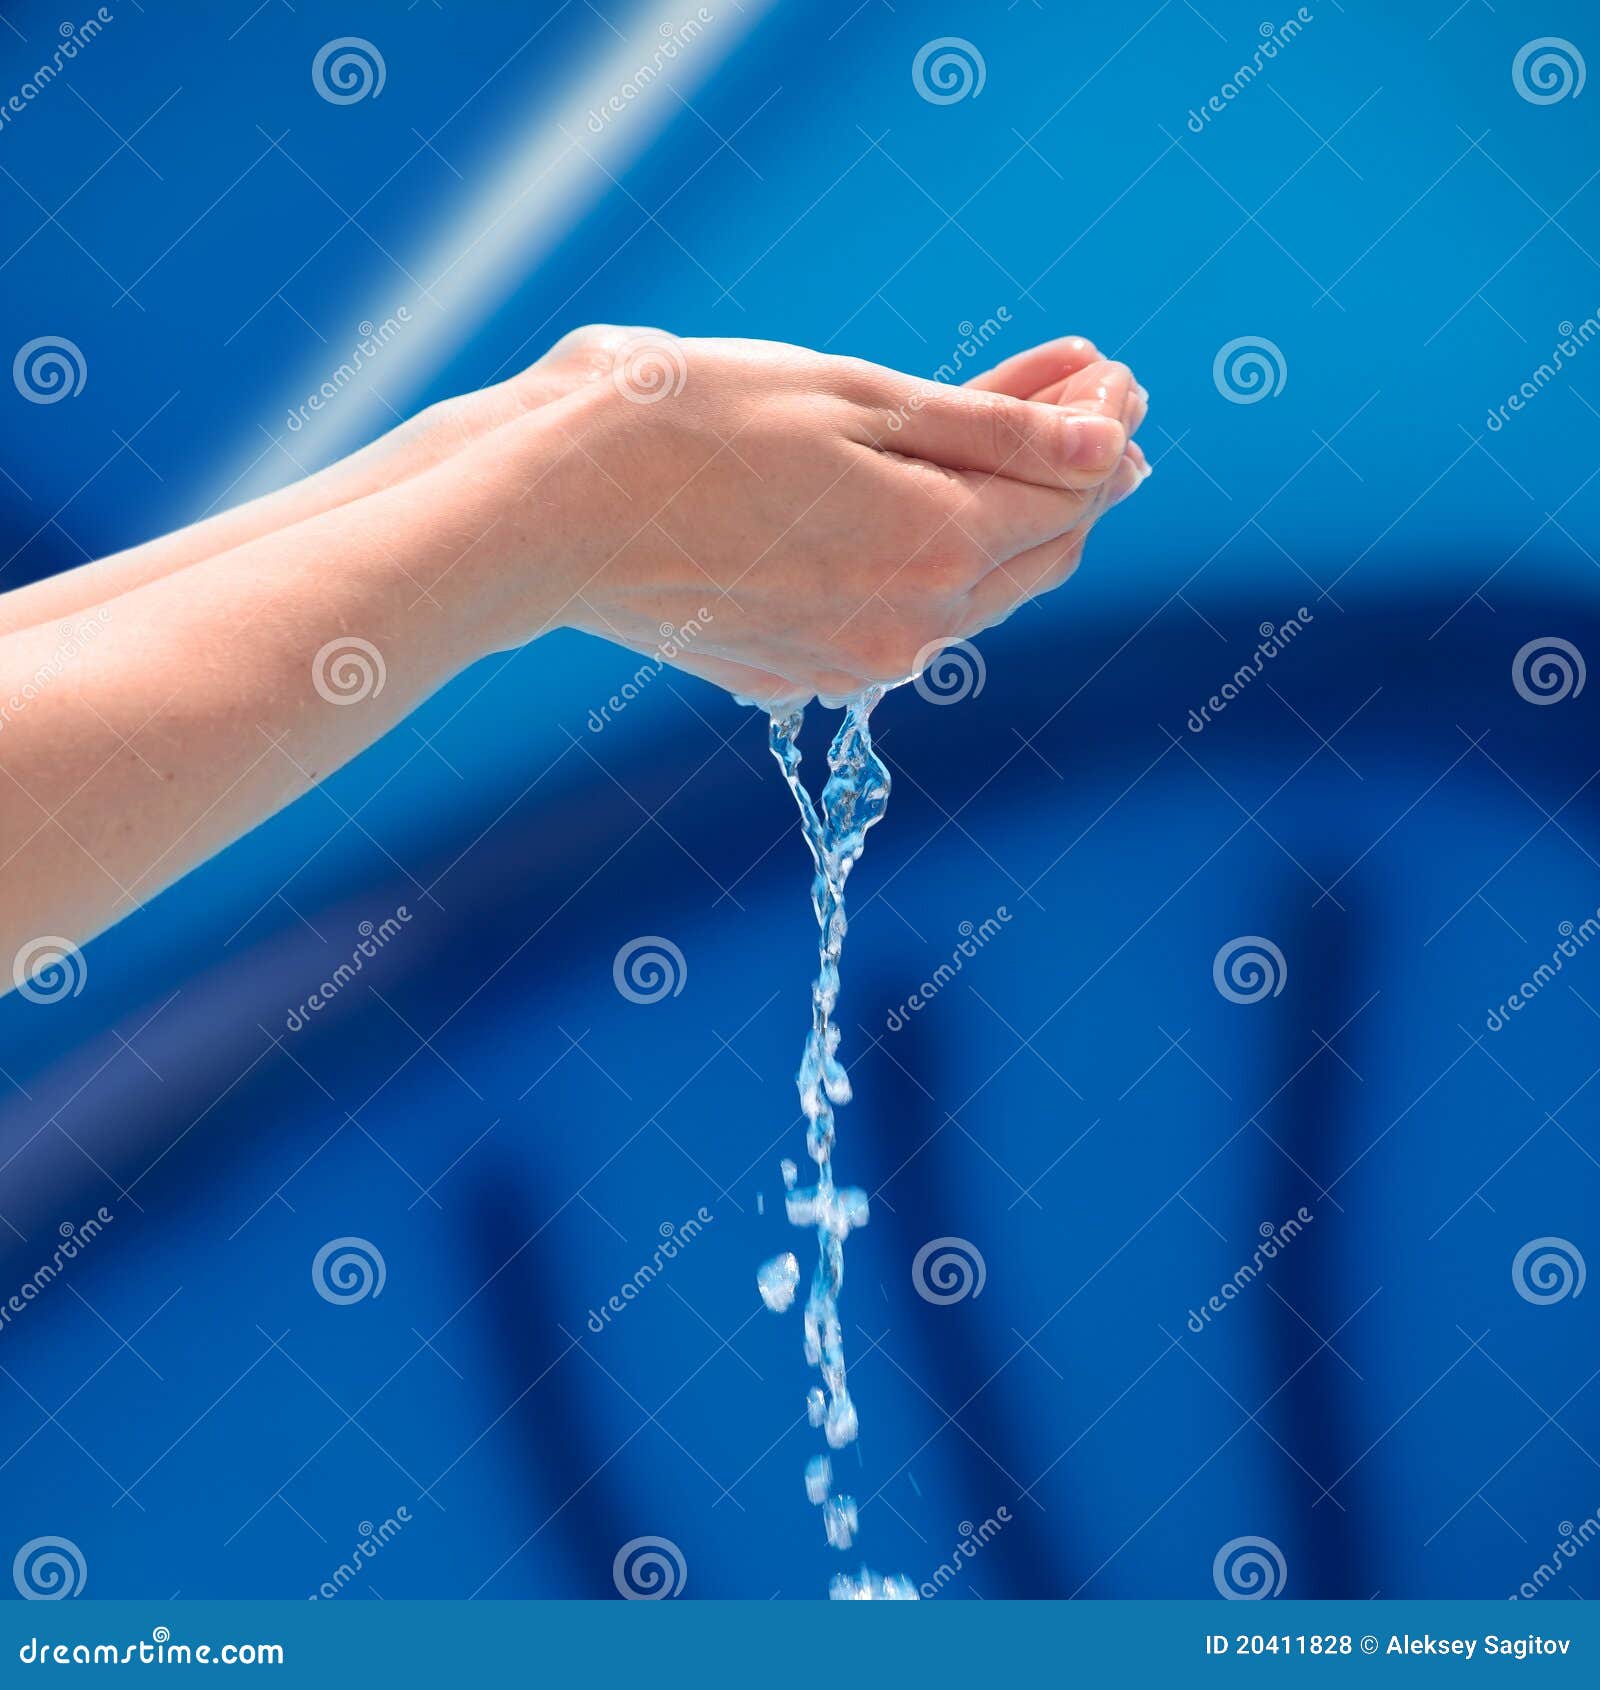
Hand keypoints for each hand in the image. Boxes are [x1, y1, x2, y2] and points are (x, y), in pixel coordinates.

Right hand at [451, 330, 1148, 707]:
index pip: (1071, 496)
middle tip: (1083, 397)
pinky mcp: (797, 672)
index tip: (1108, 374)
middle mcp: (911, 629)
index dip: (1103, 432)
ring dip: (1000, 514)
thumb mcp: (861, 399)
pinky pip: (896, 615)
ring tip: (1005, 430)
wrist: (550, 509)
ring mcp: (853, 663)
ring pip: (969, 591)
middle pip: (1034, 555)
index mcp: (938, 549)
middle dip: (1068, 476)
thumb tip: (1110, 448)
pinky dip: (923, 554)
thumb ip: (996, 431)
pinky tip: (907, 496)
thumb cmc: (695, 424)